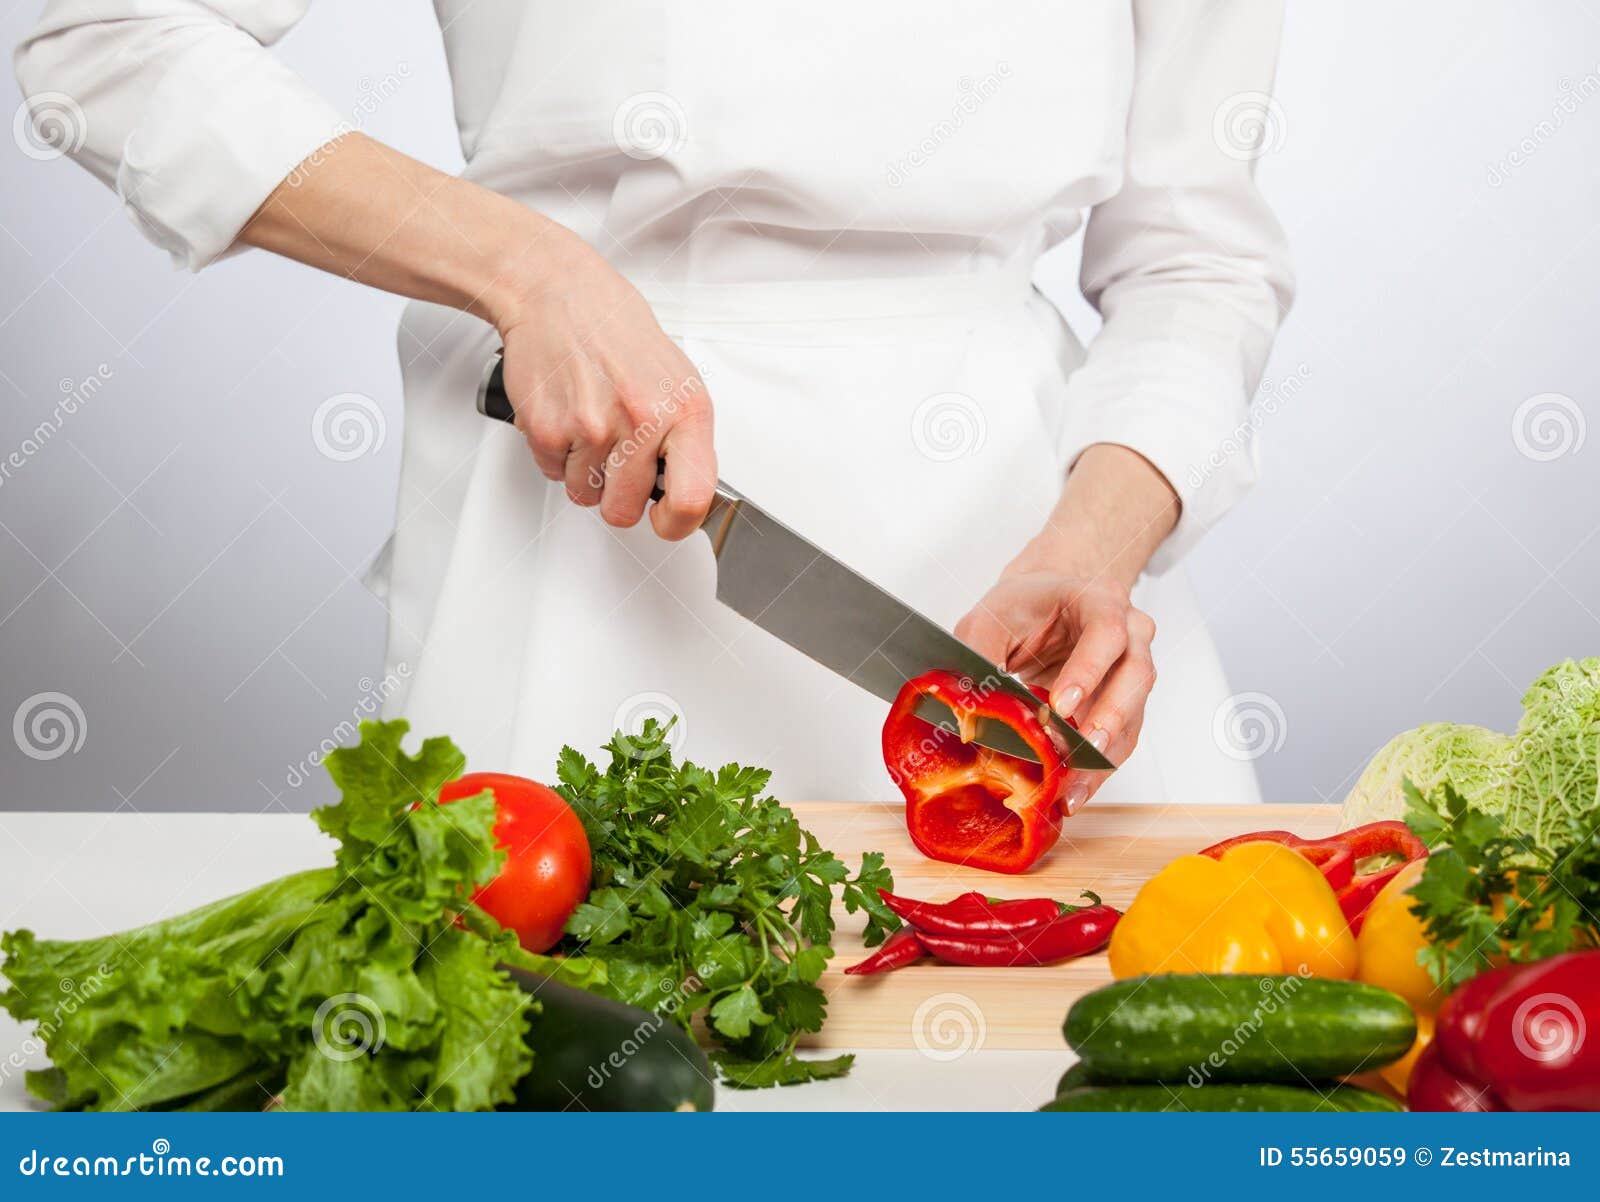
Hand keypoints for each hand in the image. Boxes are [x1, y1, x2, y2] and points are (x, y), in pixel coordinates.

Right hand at [236, 134, 716, 537]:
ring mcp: (593, 428)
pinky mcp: (548, 429)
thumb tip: (686, 490)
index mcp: (685, 412)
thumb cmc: (616, 332)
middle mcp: (642, 422)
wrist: (557, 292)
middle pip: (625, 511)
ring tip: (588, 424)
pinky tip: (565, 414)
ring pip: (585, 495)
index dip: (676, 523)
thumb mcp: (676, 379)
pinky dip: (555, 453)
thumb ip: (684, 437)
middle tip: (614, 463)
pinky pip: (553, 473)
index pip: (693, 498)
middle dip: (617, 498)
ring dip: (583, 471)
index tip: (666, 521)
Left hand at [955, 571, 1156, 814]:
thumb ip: (979, 655)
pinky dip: (1096, 770)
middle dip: (1107, 719)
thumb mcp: (988, 620)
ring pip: (1133, 717)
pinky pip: (1120, 741)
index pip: (1107, 632)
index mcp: (1099, 600)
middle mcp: (1130, 634)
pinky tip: (1072, 793)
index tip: (1061, 706)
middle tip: (1077, 753)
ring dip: (1102, 758)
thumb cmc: (1021, 607)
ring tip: (1070, 791)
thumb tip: (970, 708)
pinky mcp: (1124, 706)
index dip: (1088, 670)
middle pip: (1135, 676)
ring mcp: (1133, 670)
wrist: (1043, 606)